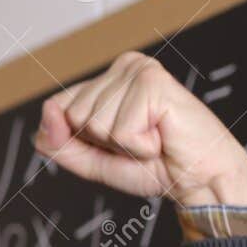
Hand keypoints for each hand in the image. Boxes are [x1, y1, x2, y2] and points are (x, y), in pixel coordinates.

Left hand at [32, 51, 246, 207]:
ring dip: (124, 145)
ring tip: (153, 137)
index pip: (59, 108)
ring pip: (94, 123)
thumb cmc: (154, 166)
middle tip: (141, 140)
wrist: (199, 179)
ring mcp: (138, 70)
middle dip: (104, 142)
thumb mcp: (92, 161)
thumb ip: (60, 142)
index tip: (118, 142)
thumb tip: (46, 111)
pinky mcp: (152, 82)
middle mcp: (122, 67)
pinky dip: (139, 146)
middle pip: (74, 116)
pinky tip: (162, 135)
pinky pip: (119, 131)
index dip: (82, 139)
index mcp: (107, 79)